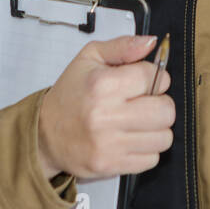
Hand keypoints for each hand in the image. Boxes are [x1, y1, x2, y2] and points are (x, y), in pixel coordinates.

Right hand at [36, 34, 173, 179]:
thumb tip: (151, 43)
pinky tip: (132, 139)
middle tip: (147, 103)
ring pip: (163, 137)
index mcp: (102, 84)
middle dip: (161, 104)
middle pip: (165, 111)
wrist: (44, 135)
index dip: (155, 77)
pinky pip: (151, 159)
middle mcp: (106, 115)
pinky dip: (147, 149)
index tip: (144, 81)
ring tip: (140, 122)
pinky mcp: (110, 165)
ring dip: (157, 128)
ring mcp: (108, 144)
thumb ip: (123, 46)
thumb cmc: (69, 95)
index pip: (154, 77)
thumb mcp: (89, 58)